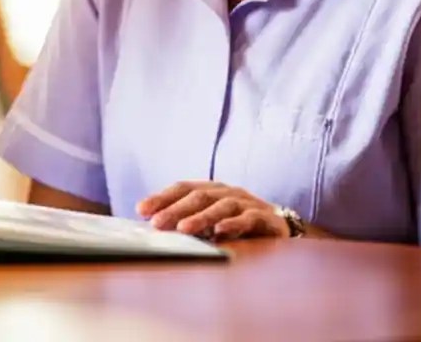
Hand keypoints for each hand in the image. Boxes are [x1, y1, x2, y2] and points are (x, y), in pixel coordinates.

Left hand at [137, 181, 288, 239]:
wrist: (280, 229)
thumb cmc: (237, 225)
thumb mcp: (210, 221)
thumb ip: (186, 221)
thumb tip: (152, 227)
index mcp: (211, 189)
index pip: (182, 188)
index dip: (161, 197)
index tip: (141, 209)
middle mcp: (227, 192)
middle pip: (199, 196)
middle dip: (175, 209)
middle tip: (157, 223)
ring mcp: (247, 202)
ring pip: (221, 206)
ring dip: (201, 217)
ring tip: (183, 229)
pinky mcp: (265, 217)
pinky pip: (248, 219)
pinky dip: (233, 224)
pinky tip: (220, 232)